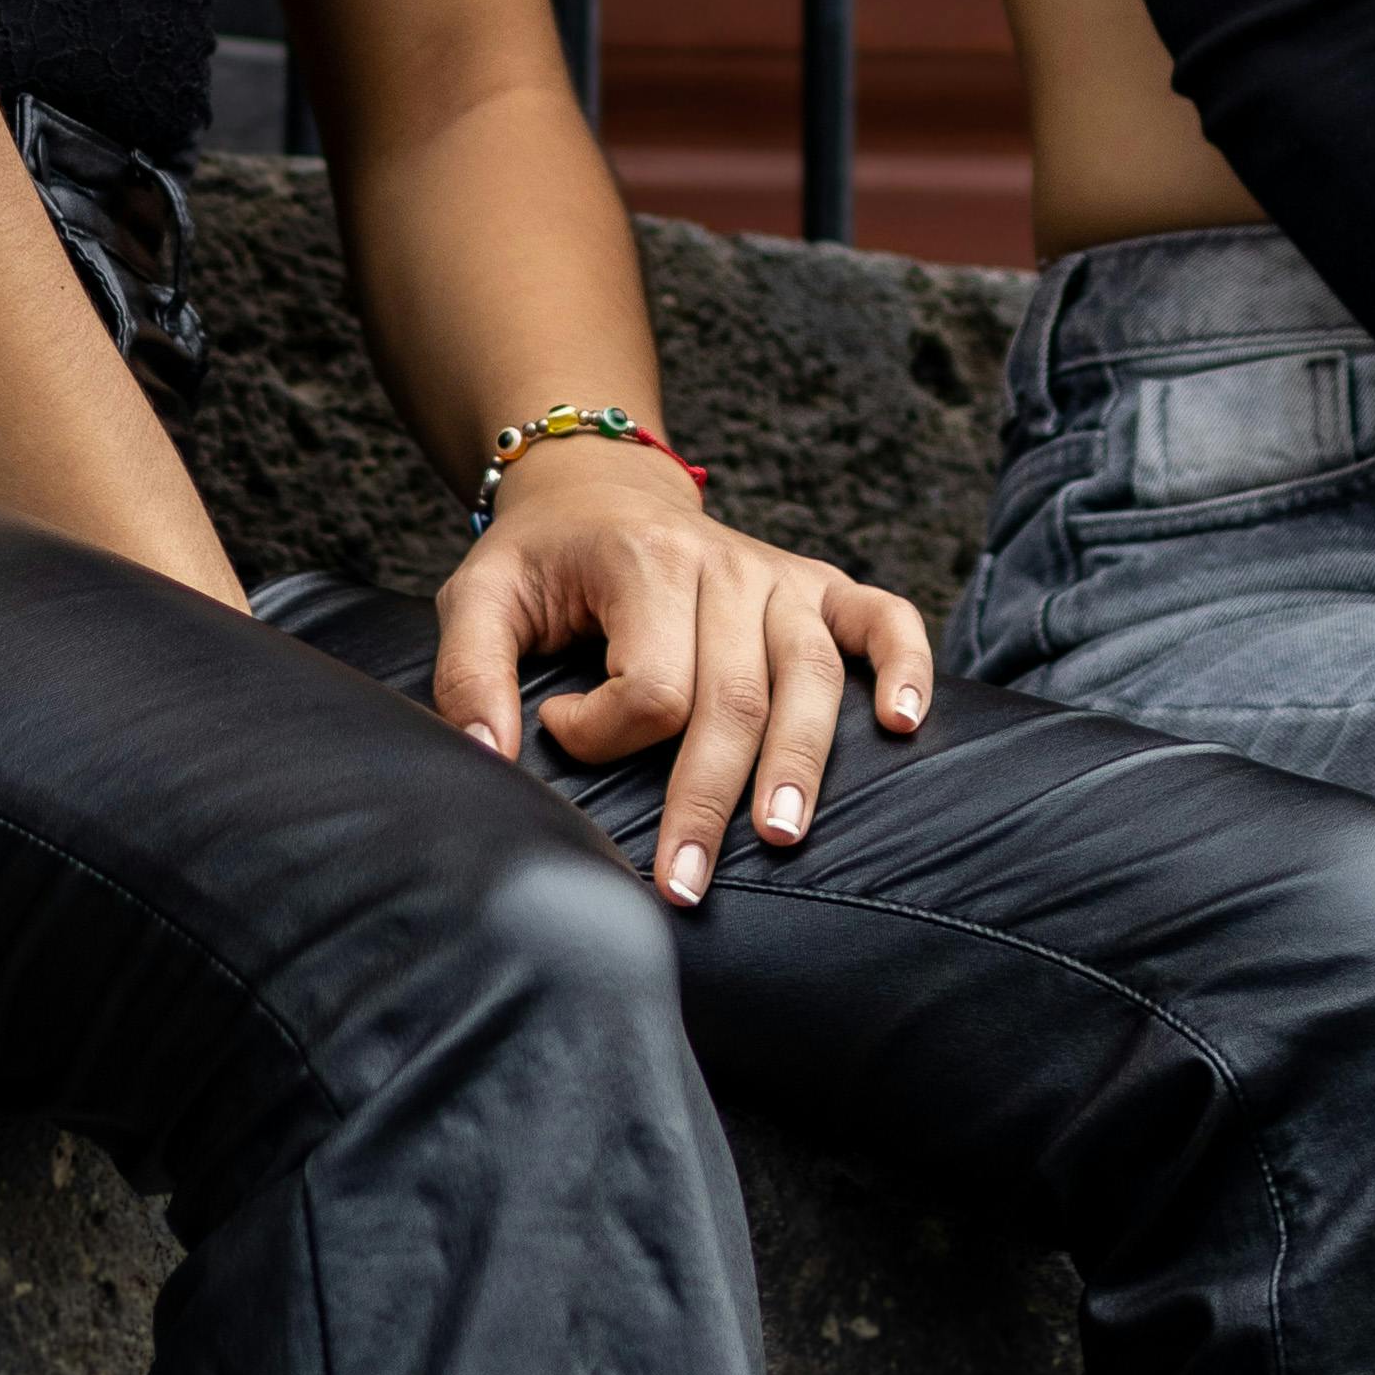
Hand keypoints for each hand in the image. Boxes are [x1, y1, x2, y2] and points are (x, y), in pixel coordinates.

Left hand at [430, 441, 932, 904]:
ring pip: (807, 676)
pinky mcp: (815, 583)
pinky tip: (903, 724)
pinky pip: (880, 615)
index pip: (650, 683)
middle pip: (734, 698)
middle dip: (708, 802)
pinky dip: (903, 664)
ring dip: (798, 764)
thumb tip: (489, 762)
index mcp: (644, 563)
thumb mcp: (478, 598)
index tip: (557, 731)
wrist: (601, 488)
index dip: (602, 733)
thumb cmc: (542, 559)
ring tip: (781, 839)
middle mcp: (723, 564)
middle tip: (685, 886)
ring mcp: (777, 575)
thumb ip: (470, 675)